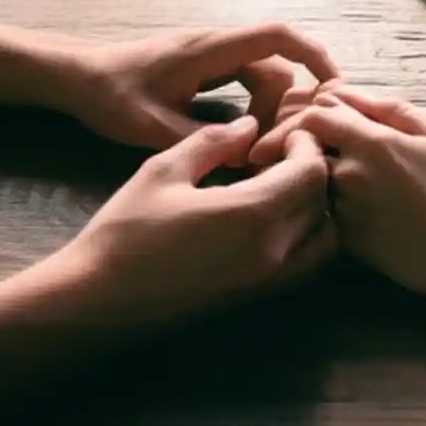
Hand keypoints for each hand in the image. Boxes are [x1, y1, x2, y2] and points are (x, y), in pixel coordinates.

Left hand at [47, 24, 338, 148]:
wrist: (77, 77)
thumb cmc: (110, 95)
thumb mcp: (153, 126)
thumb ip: (204, 139)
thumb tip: (251, 151)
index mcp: (210, 50)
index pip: (278, 37)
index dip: (314, 56)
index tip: (335, 87)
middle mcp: (216, 46)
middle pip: (276, 66)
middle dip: (284, 106)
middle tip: (270, 149)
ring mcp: (211, 56)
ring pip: (262, 77)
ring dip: (267, 110)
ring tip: (253, 150)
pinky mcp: (204, 68)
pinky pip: (244, 83)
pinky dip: (252, 108)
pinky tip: (240, 140)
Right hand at [53, 114, 336, 322]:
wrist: (100, 300)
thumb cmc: (125, 232)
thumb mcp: (163, 171)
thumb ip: (212, 143)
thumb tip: (249, 125)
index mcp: (253, 215)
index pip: (312, 172)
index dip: (305, 145)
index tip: (282, 132)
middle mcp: (274, 253)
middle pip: (323, 203)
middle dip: (312, 171)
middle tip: (282, 153)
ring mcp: (269, 281)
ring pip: (325, 239)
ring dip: (315, 207)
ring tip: (280, 185)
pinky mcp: (258, 298)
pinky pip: (306, 264)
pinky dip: (306, 236)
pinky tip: (269, 217)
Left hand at [275, 87, 425, 301]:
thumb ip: (390, 108)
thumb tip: (345, 92)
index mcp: (371, 143)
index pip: (315, 117)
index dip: (320, 115)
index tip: (333, 121)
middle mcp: (349, 175)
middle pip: (312, 150)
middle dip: (324, 146)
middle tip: (353, 154)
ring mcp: (344, 210)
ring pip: (321, 183)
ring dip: (333, 178)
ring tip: (374, 187)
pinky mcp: (346, 240)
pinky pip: (331, 213)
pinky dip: (343, 207)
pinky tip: (376, 212)